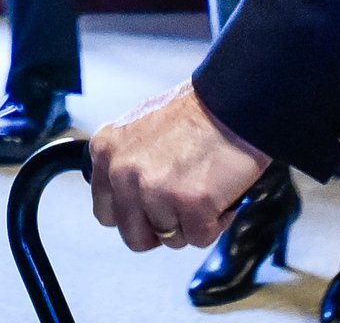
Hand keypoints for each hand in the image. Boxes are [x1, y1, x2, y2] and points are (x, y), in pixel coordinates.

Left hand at [90, 79, 269, 250]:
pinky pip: (201, 238)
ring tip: (205, 188)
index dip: (134, 216)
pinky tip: (220, 193)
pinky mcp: (191, 204)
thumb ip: (126, 164)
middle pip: (134, 236)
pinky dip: (216, 222)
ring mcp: (155, 190)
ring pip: (171, 239)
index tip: (152, 209)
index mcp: (106, 151)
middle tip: (182, 207)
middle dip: (161, 227)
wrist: (233, 100)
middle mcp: (123, 172)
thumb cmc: (196, 113)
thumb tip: (127, 200)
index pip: (106, 213)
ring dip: (191, 222)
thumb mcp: (140, 129)